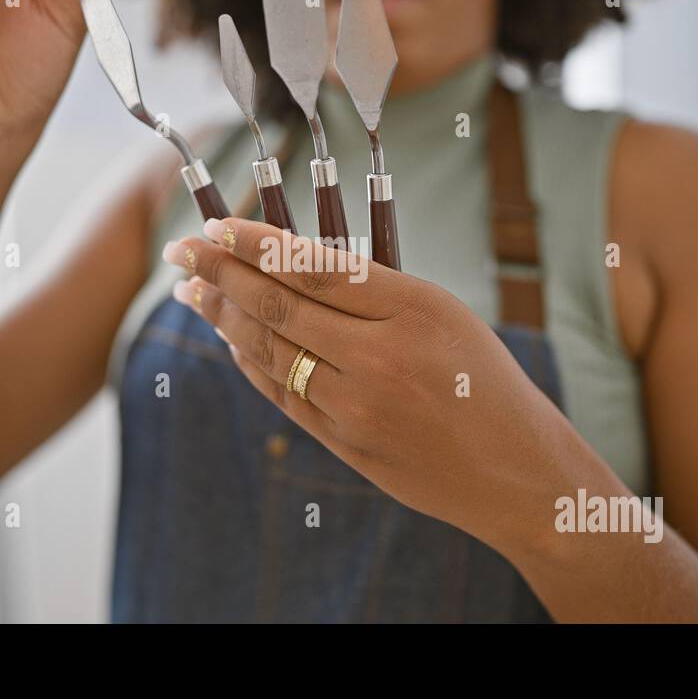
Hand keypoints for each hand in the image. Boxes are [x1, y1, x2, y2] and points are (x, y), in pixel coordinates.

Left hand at [161, 218, 570, 549]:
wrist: (516, 472)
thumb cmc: (486, 382)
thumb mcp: (445, 316)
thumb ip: (374, 294)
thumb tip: (294, 267)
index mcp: (413, 310)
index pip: (314, 266)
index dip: (256, 243)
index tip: (217, 226)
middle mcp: (379, 358)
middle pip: (279, 305)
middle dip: (220, 272)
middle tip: (181, 250)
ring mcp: (357, 407)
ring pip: (270, 351)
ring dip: (223, 317)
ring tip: (191, 291)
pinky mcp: (345, 445)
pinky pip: (282, 395)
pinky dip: (250, 363)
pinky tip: (229, 340)